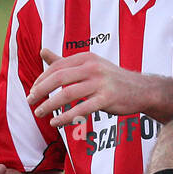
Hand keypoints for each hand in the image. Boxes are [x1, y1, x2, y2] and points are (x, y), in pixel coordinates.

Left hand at [27, 48, 151, 127]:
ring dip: (50, 105)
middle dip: (40, 90)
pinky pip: (81, 109)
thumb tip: (42, 51)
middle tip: (30, 101)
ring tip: (40, 113)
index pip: (57, 67)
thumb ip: (64, 61)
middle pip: (59, 78)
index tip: (33, 91)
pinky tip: (56, 122)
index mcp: (86, 58)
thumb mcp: (89, 65)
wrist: (142, 90)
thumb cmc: (112, 79)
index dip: (41, 80)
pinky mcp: (107, 98)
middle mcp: (92, 67)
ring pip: (67, 94)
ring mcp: (100, 83)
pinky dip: (66, 117)